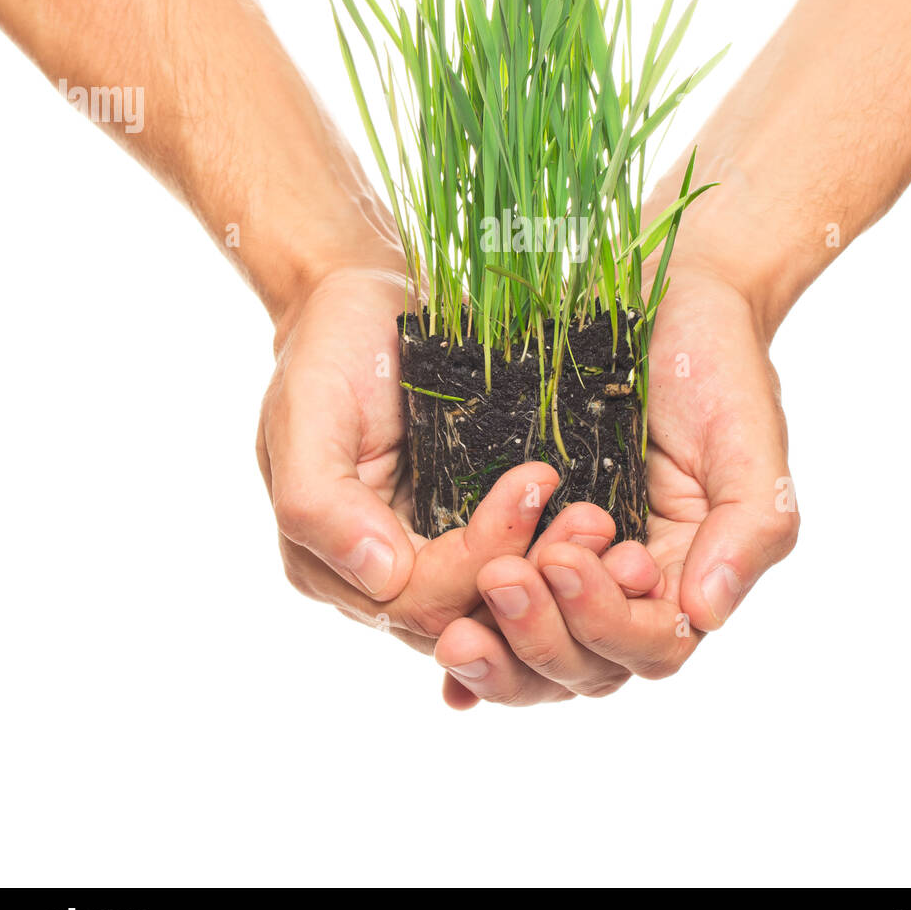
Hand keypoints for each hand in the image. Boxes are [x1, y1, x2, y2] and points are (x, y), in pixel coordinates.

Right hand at [256, 265, 571, 649]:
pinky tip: (603, 524)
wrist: (365, 300)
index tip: (535, 480)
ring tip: (603, 524)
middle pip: (468, 609)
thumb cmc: (329, 348)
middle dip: (533, 568)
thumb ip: (319, 501)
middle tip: (593, 519)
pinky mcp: (471, 522)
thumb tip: (378, 574)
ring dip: (556, 566)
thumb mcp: (307, 411)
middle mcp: (382, 573)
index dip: (482, 554)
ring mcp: (431, 551)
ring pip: (501, 597)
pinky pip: (520, 559)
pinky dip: (558, 548)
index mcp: (331, 563)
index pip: (419, 597)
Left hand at [439, 266, 797, 703]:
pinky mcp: (516, 535)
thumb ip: (749, 528)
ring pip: (529, 652)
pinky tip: (426, 629)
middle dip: (538, 636)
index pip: (648, 645)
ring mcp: (566, 565)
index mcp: (682, 576)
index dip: (605, 619)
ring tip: (456, 613)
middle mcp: (623, 586)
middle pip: (581, 665)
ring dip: (495, 643)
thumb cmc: (717, 366)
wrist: (663, 297)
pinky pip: (486, 603)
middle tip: (500, 579)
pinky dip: (462, 631)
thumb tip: (704, 614)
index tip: (565, 557)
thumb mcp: (749, 439)